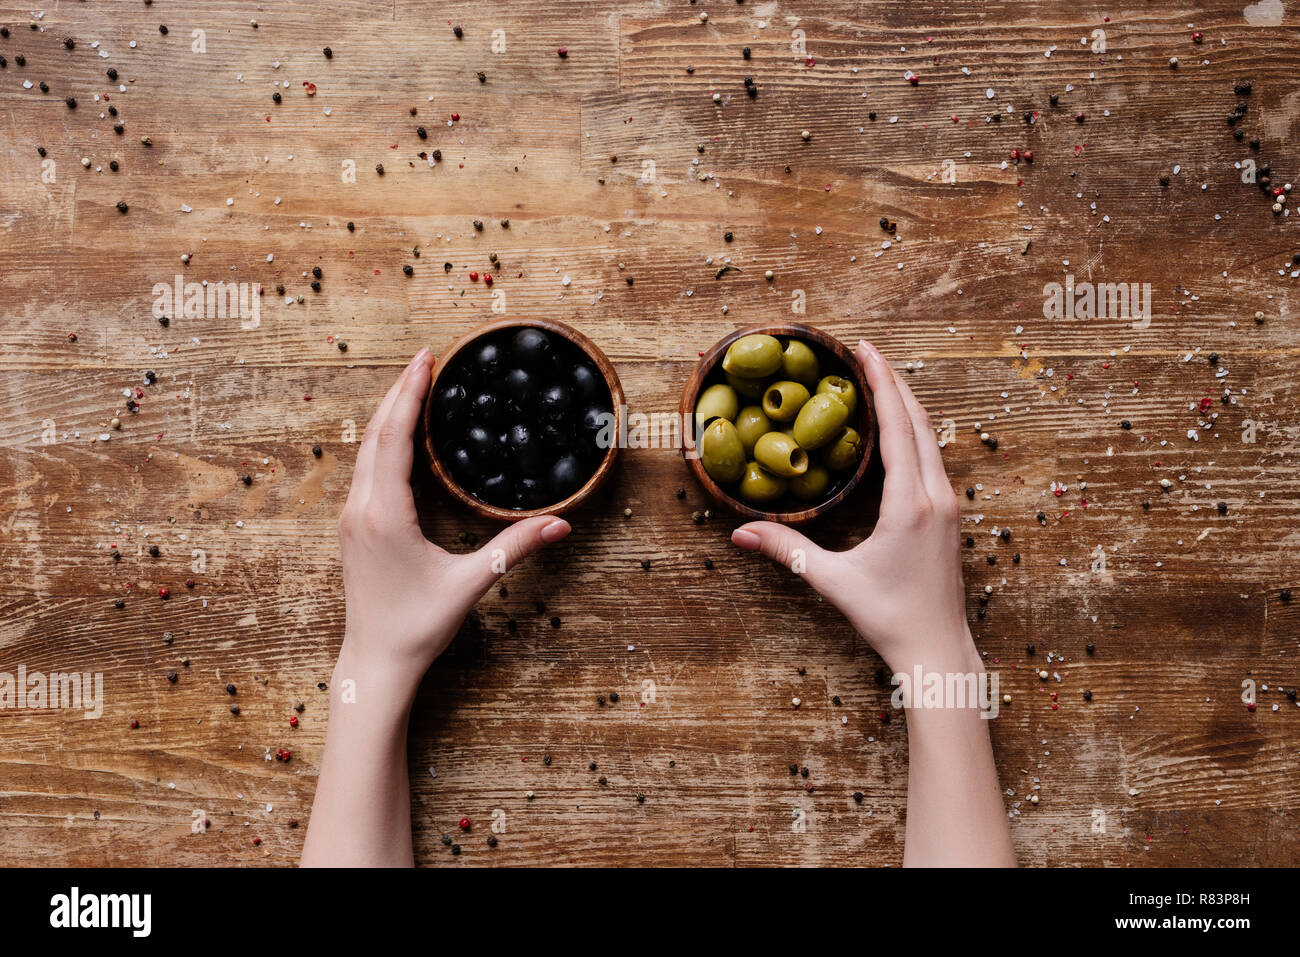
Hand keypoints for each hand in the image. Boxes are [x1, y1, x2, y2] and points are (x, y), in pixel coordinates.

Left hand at [337, 348, 570, 697]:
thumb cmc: (417, 626)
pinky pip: (365, 469)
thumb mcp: (470, 583)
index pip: (395, 437)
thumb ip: (515, 548)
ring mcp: (352, 518)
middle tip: (425, 357)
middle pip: (375, 433)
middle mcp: (361, 508)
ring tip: (413, 385)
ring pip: (366, 450)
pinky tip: (399, 435)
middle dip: (399, 391)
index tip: (427, 359)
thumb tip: (562, 524)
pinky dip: (382, 441)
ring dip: (388, 414)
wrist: (375, 662)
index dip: (410, 393)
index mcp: (385, 514)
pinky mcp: (354, 529)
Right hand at [731, 340, 974, 674]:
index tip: (865, 350)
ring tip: (880, 381)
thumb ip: (787, 551)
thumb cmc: (888, 618)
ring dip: (907, 405)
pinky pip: (934, 459)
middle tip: (866, 352)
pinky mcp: (949, 517)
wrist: (938, 649)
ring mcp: (949, 506)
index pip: (898, 427)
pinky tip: (898, 430)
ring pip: (931, 439)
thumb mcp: (833, 582)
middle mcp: (936, 496)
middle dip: (894, 382)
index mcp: (910, 504)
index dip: (881, 384)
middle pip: (920, 422)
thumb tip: (738, 534)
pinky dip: (915, 432)